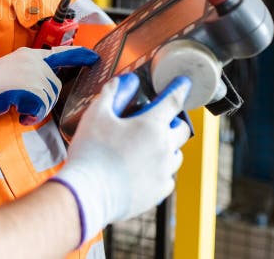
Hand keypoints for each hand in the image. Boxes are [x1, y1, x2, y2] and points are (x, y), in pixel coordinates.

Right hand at [0, 46, 98, 121]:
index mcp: (30, 56)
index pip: (60, 53)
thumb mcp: (12, 72)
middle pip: (56, 86)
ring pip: (50, 98)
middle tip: (27, 108)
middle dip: (46, 101)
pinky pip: (41, 107)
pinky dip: (31, 115)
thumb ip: (30, 75)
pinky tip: (19, 115)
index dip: (79, 56)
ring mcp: (33, 73)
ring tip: (19, 111)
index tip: (94, 57)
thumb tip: (44, 92)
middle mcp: (34, 61)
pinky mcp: (30, 87)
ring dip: (36, 110)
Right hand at [51, 74, 191, 243]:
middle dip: (173, 121)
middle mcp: (164, 148)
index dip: (179, 89)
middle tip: (158, 120)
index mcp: (152, 126)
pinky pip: (167, 177)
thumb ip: (113, 93)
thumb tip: (125, 81)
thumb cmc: (91, 152)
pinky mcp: (158, 193)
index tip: (184, 83)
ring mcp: (164, 172)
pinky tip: (143, 169)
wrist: (89, 193)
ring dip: (168, 146)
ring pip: (176, 154)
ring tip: (148, 146)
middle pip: (182, 129)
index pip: (173, 101)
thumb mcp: (96, 115)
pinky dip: (160, 170)